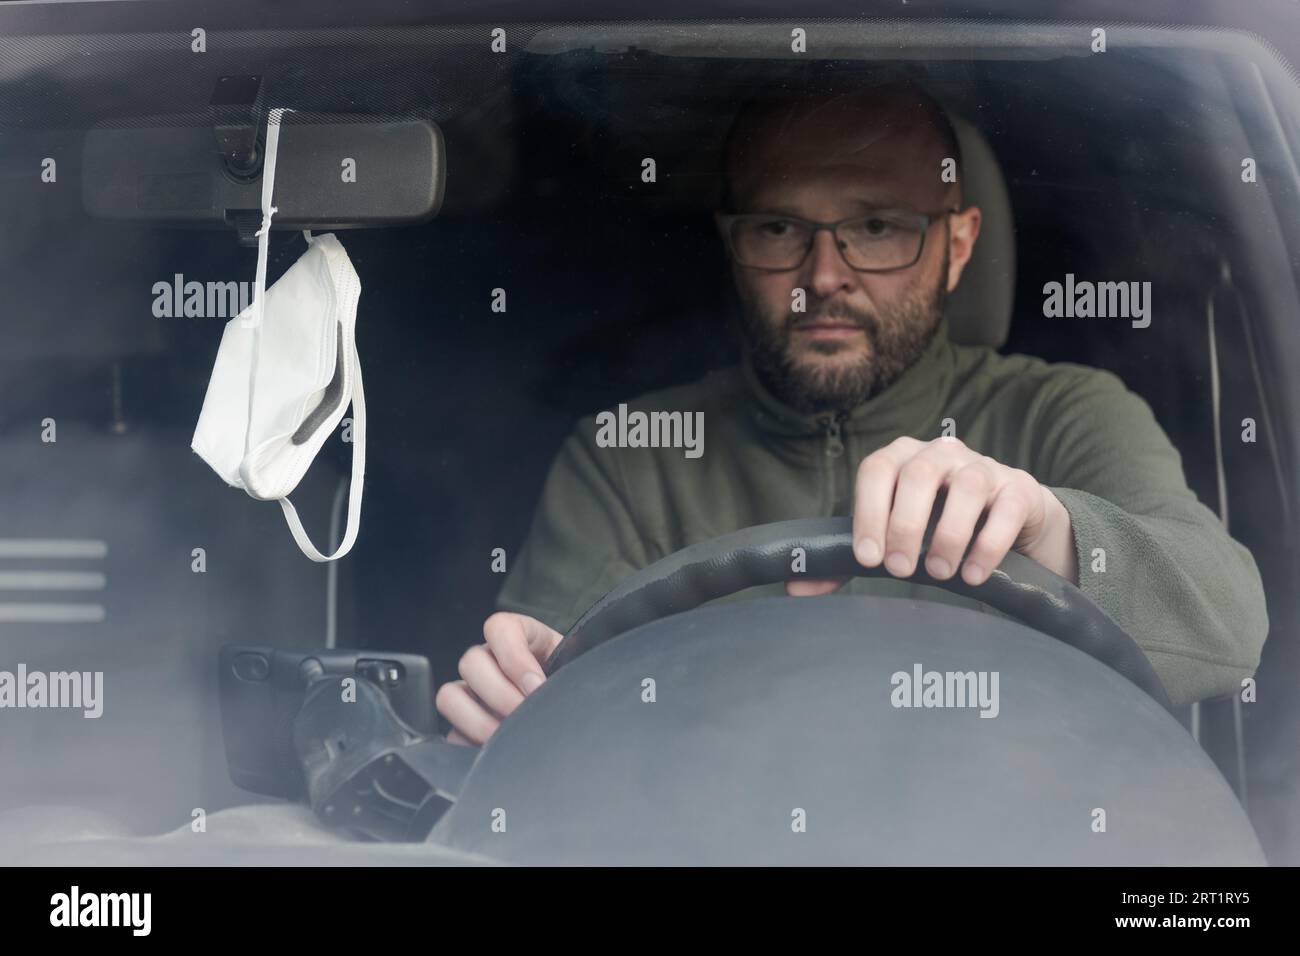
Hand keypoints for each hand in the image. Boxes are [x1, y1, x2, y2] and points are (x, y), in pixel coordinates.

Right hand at [435, 612, 562, 744]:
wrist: (576, 710)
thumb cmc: (574, 683)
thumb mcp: (574, 667)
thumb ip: (564, 670)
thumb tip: (548, 694)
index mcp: (518, 636)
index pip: (499, 628)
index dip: (514, 658)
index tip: (537, 686)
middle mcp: (489, 659)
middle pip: (470, 662)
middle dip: (500, 695)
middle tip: (525, 716)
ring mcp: (472, 691)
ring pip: (449, 696)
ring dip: (478, 721)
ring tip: (508, 739)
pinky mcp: (464, 723)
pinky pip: (450, 733)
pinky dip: (470, 744)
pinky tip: (497, 750)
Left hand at [786, 436, 1076, 596]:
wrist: (1006, 520)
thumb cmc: (934, 526)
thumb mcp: (891, 537)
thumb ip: (846, 561)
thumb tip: (794, 589)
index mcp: (901, 457)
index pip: (876, 469)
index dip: (868, 511)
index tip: (867, 558)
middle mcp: (941, 453)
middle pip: (917, 474)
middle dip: (905, 524)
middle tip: (899, 570)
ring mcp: (984, 467)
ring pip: (965, 486)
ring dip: (948, 534)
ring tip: (939, 574)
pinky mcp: (1019, 489)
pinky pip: (1005, 507)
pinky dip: (989, 543)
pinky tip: (973, 574)